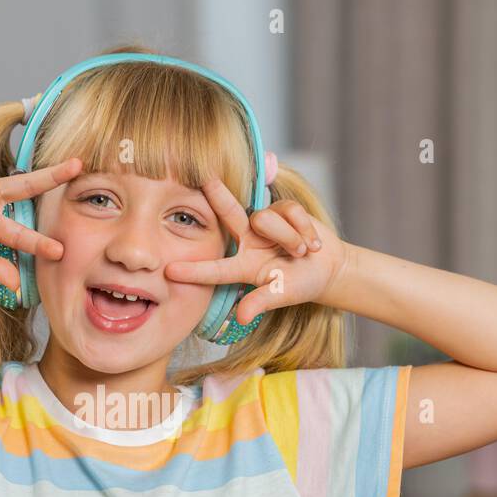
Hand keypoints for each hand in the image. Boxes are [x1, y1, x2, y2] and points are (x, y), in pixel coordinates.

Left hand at [163, 177, 350, 324]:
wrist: (328, 268)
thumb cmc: (301, 284)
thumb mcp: (282, 295)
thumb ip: (261, 302)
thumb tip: (242, 317)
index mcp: (242, 267)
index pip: (215, 269)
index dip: (193, 271)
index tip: (168, 271)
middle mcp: (247, 241)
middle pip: (229, 215)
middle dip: (217, 197)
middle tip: (202, 179)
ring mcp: (264, 224)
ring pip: (267, 220)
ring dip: (290, 239)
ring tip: (302, 253)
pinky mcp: (282, 209)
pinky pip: (290, 212)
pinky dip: (304, 230)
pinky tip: (312, 243)